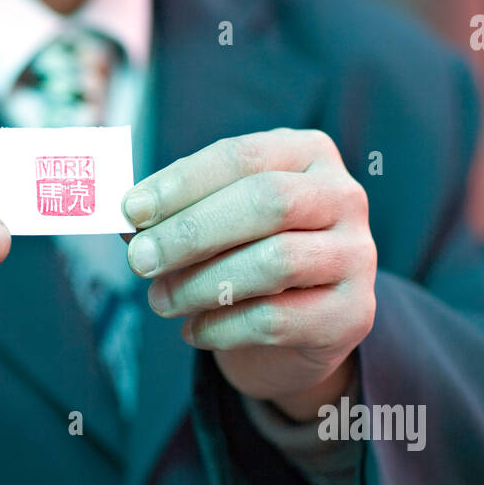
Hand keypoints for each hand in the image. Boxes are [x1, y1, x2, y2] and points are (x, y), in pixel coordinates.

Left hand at [122, 128, 376, 420]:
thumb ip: (176, 215)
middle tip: (138, 260)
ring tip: (160, 301)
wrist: (301, 330)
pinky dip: (222, 326)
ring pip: (275, 262)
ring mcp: (358, 255)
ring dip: (202, 284)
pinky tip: (193, 331)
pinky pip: (278, 319)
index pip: (242, 157)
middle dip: (192, 232)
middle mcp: (344, 196)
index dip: (184, 182)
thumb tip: (126, 219)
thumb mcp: (216, 223)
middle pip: (266, 202)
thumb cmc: (247, 256)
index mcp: (308, 153)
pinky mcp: (354, 313)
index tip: (131, 209)